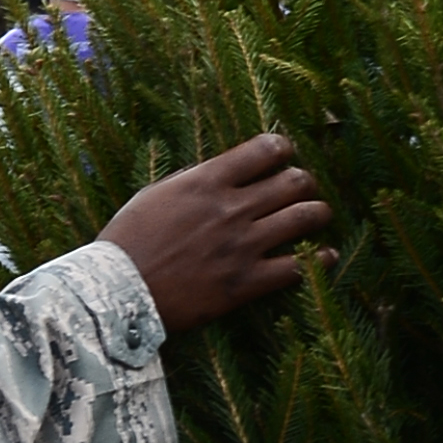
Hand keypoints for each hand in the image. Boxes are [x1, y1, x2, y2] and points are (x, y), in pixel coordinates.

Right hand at [103, 134, 333, 332]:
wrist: (118, 293)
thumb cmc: (127, 242)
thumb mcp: (154, 194)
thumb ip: (193, 180)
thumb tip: (223, 172)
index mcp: (206, 181)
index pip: (265, 149)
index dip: (282, 149)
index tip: (283, 156)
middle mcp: (231, 208)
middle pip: (295, 181)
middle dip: (305, 181)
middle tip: (302, 189)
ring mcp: (242, 246)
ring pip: (305, 218)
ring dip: (318, 213)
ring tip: (318, 215)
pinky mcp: (246, 283)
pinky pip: (298, 267)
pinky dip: (318, 259)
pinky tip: (324, 256)